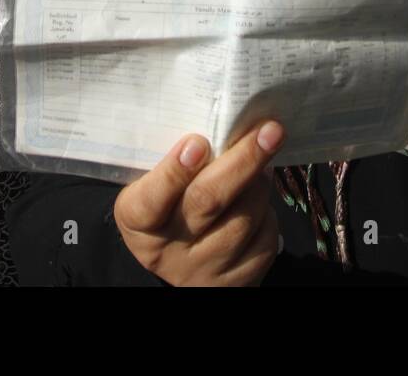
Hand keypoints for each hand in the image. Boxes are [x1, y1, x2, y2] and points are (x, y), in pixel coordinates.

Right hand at [114, 122, 283, 286]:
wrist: (185, 260)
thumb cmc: (171, 205)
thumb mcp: (157, 184)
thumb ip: (179, 161)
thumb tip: (226, 125)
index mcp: (138, 222)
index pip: (150, 200)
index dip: (174, 171)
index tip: (198, 142)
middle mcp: (168, 252)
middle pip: (207, 202)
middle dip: (242, 161)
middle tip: (269, 131)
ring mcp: (204, 270)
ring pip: (243, 219)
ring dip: (259, 183)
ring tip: (262, 159)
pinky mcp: (238, 281)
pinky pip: (264, 239)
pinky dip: (267, 211)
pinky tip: (259, 195)